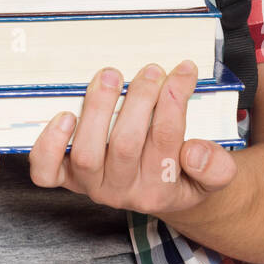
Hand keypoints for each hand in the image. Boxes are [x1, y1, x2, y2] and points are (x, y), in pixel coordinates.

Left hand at [28, 61, 237, 216]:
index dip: (174, 100)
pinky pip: (47, 171)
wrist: (159, 194)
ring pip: (87, 155)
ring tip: (111, 76)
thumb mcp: (213, 177)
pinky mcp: (65, 178)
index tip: (183, 70)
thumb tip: (195, 150)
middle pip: (126, 145)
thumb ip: (216, 167)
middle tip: (150, 70)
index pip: (167, 140)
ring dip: (97, 110)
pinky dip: (50, 145)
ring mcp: (91, 185)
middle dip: (139, 100)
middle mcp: (123, 191)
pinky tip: (63, 115)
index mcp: (162, 189)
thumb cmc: (182, 173)